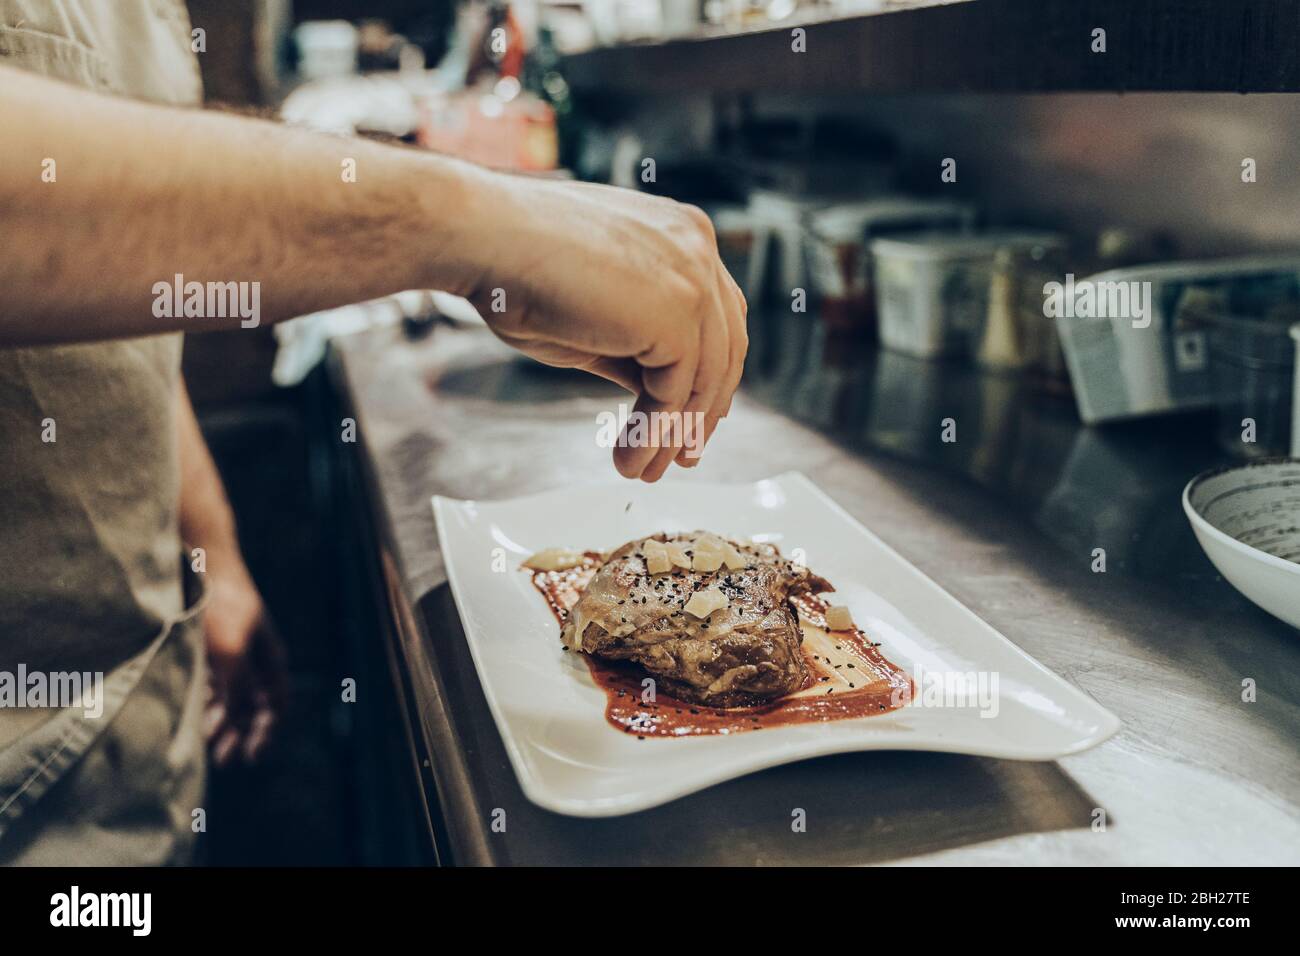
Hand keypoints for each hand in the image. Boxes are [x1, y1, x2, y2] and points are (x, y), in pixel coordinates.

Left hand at [201, 557, 287, 766]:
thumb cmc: (220, 607)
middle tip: (224, 759)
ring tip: (204, 743)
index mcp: (269, 659)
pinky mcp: (207, 647)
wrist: (198, 564)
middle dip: (240, 733)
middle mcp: (253, 658)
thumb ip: (234, 690)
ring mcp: (231, 652)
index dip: (266, 732)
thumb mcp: (230, 653)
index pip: (275, 705)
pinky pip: (209, 684)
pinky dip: (203, 703)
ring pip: (229, 697)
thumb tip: (231, 722)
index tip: (252, 757)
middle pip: (253, 705)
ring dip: (220, 722)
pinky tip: (190, 717)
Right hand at [452, 172, 746, 481]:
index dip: (706, 374)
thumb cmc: (515, 266)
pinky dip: (655, 434)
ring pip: (704, 377)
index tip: (688, 420)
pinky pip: (677, 392)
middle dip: (703, 411)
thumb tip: (661, 396)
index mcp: (681, 233)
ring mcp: (693, 277)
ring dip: (673, 435)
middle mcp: (697, 246)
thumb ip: (636, 347)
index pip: (718, 315)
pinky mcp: (678, 315)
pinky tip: (629, 458)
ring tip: (644, 471)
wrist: (479, 237)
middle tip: (680, 457)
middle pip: (725, 347)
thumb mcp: (594, 315)